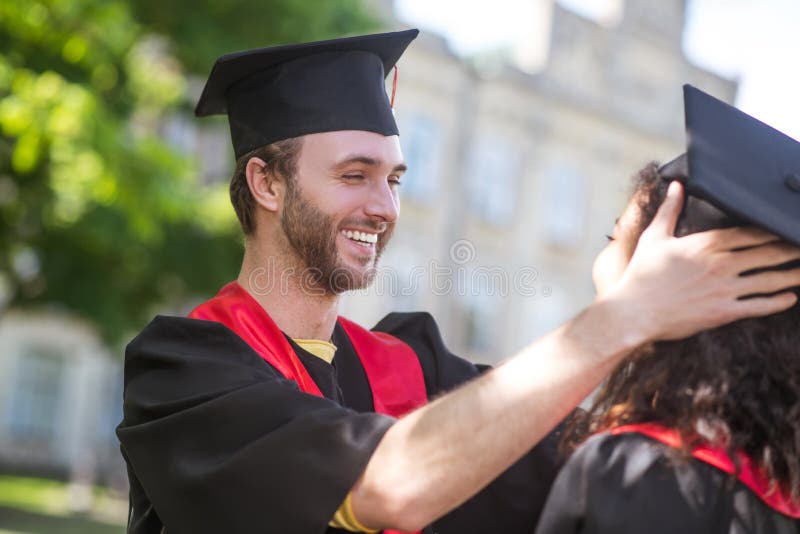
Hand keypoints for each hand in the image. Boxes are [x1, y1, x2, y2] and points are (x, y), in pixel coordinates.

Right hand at [601, 181, 799, 341]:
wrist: (633, 312)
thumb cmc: (641, 275)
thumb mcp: (653, 237)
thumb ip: (670, 210)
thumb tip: (676, 185)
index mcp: (706, 244)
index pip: (752, 232)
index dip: (774, 230)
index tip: (787, 227)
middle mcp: (721, 264)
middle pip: (769, 253)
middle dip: (791, 249)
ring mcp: (725, 289)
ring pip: (770, 280)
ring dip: (793, 275)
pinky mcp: (723, 312)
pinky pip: (759, 306)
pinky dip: (779, 302)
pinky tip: (791, 298)